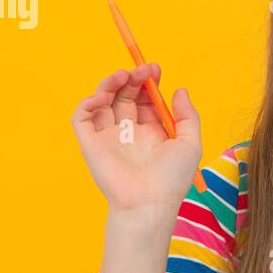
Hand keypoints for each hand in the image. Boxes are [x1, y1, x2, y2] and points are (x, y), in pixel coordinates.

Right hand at [70, 63, 201, 216]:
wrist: (148, 203)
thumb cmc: (172, 179)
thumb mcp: (189, 143)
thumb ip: (187, 115)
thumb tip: (179, 90)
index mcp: (152, 132)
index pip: (146, 98)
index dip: (148, 82)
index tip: (154, 69)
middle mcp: (129, 132)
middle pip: (125, 95)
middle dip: (132, 79)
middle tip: (140, 70)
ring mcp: (109, 137)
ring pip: (103, 101)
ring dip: (110, 84)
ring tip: (122, 76)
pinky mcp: (91, 144)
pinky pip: (82, 118)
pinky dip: (87, 103)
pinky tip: (102, 97)